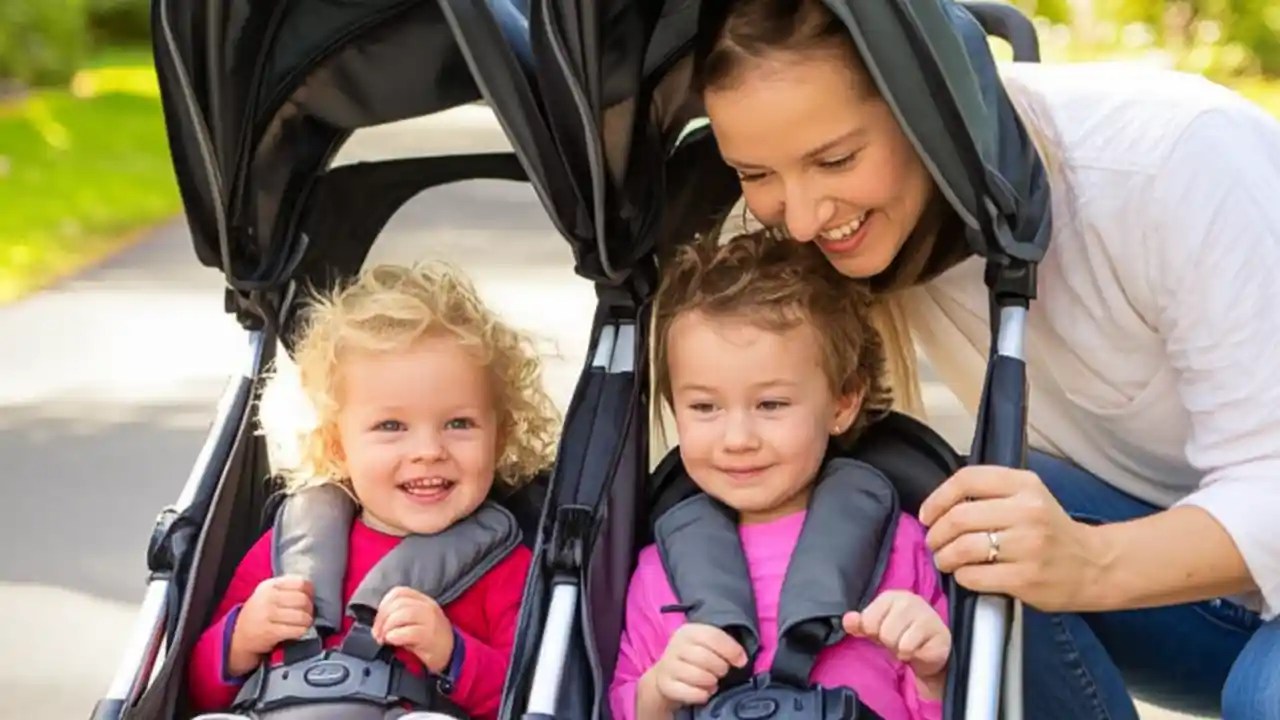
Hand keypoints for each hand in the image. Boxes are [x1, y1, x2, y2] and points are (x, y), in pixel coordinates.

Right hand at [227, 576, 314, 675]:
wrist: (239, 636)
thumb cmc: (259, 613)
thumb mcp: (267, 594)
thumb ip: (286, 588)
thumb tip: (311, 589)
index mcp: (269, 585)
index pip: (300, 582)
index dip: (310, 591)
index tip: (310, 598)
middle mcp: (268, 598)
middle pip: (303, 600)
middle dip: (310, 608)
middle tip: (308, 613)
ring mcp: (268, 615)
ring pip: (302, 616)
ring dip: (307, 621)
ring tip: (304, 623)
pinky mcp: (270, 632)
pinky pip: (297, 630)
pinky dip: (302, 631)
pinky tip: (298, 631)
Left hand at [371, 586, 454, 672]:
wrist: (450, 654)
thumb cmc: (429, 639)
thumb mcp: (416, 621)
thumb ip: (400, 614)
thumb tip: (378, 621)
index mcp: (423, 600)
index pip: (398, 592)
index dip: (383, 605)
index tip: (378, 621)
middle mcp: (427, 607)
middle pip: (397, 603)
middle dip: (381, 619)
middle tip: (378, 634)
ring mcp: (429, 620)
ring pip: (401, 615)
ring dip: (386, 628)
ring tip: (384, 638)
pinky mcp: (429, 636)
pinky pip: (406, 632)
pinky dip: (394, 636)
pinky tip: (392, 641)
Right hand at [639, 624, 748, 712]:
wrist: (669, 673)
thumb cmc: (696, 657)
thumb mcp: (708, 645)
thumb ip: (726, 647)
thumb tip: (741, 659)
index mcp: (689, 631)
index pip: (713, 636)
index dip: (731, 650)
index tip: (741, 661)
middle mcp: (676, 645)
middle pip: (706, 658)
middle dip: (721, 668)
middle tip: (722, 672)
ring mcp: (668, 665)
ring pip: (699, 676)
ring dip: (712, 682)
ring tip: (712, 681)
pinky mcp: (665, 684)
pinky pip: (690, 693)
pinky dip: (702, 695)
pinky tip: (704, 692)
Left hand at [843, 590, 949, 699]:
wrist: (930, 648)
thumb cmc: (900, 634)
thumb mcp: (875, 629)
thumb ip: (859, 624)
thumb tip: (847, 620)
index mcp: (890, 596)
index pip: (867, 620)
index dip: (872, 632)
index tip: (881, 632)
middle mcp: (908, 600)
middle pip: (882, 631)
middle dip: (887, 642)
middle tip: (897, 640)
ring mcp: (925, 613)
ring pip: (894, 639)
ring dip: (898, 649)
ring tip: (906, 645)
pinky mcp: (937, 631)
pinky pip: (909, 647)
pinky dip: (909, 654)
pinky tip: (916, 649)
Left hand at [919, 465, 1107, 612]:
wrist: (1094, 565)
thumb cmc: (1050, 530)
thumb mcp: (1028, 497)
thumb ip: (990, 493)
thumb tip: (939, 506)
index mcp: (1025, 485)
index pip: (967, 479)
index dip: (938, 498)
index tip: (927, 515)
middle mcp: (1027, 511)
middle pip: (959, 517)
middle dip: (936, 534)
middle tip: (934, 543)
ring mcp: (1028, 547)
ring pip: (963, 548)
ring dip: (944, 557)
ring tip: (945, 560)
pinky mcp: (1026, 579)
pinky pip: (975, 577)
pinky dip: (962, 577)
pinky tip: (966, 576)